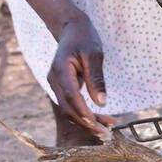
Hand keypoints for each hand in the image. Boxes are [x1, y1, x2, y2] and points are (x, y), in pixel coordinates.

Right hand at [47, 13, 113, 137]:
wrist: (71, 28)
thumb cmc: (84, 37)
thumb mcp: (94, 54)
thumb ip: (96, 78)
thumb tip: (102, 103)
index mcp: (61, 69)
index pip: (71, 96)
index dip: (83, 112)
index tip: (99, 125)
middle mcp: (54, 79)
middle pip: (68, 108)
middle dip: (87, 122)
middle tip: (107, 133)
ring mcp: (55, 84)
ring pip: (69, 109)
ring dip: (86, 120)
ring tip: (107, 127)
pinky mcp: (61, 87)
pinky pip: (71, 104)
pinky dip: (84, 113)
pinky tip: (99, 118)